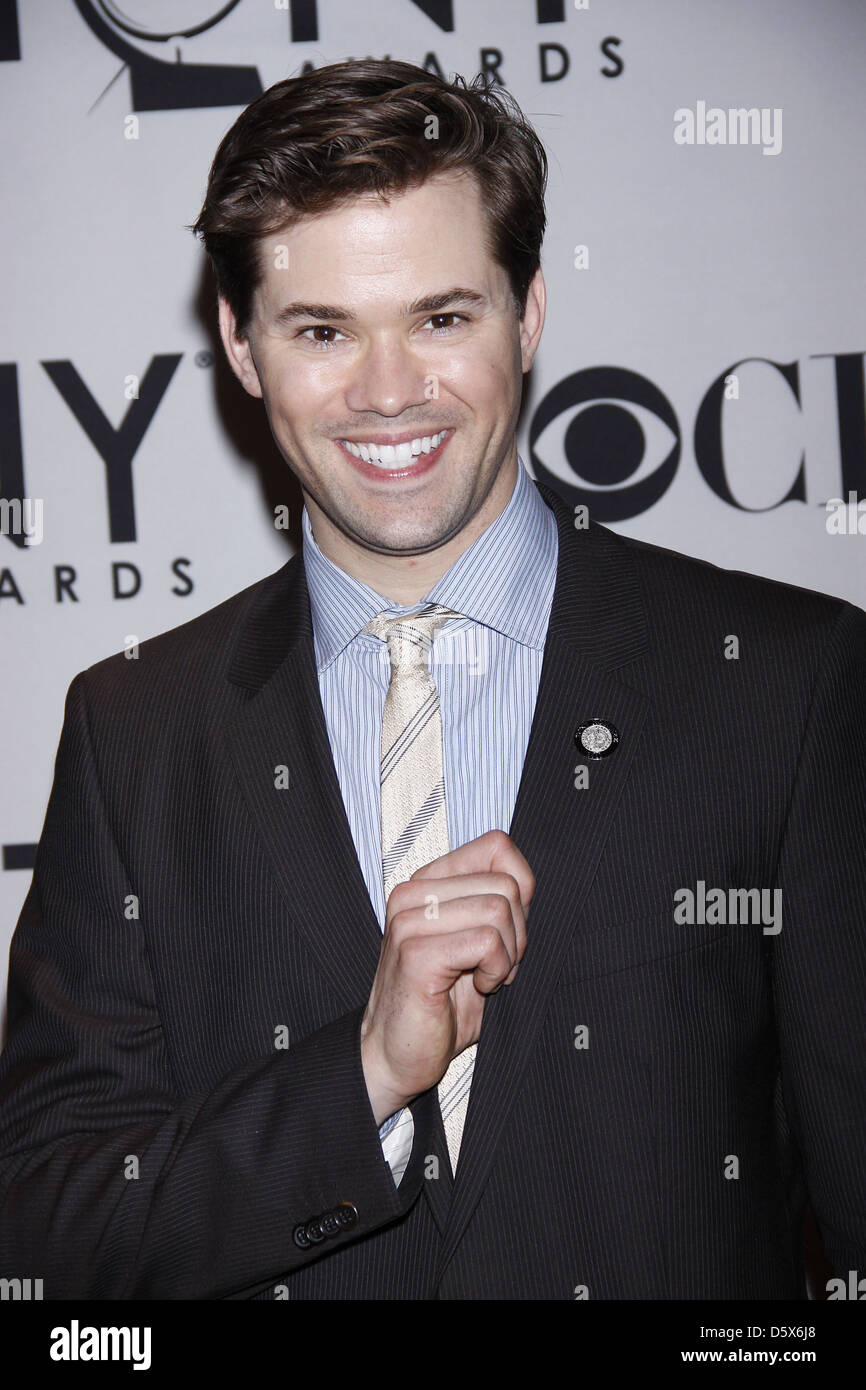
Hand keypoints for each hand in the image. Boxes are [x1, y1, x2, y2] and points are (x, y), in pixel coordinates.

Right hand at [360, 829, 534, 1125]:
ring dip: (507, 955)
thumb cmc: (440, 1006)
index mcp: (427, 883)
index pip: (497, 847)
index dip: (520, 890)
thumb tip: (527, 880)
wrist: (398, 1056)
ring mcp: (409, 920)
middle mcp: (412, 893)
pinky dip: (496, 970)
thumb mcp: (480, 944)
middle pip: (505, 884)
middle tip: (496, 966)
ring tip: (485, 977)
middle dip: (518, 932)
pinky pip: (487, 941)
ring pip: (499, 909)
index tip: (505, 931)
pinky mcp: (415, 952)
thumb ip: (499, 906)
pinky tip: (476, 987)